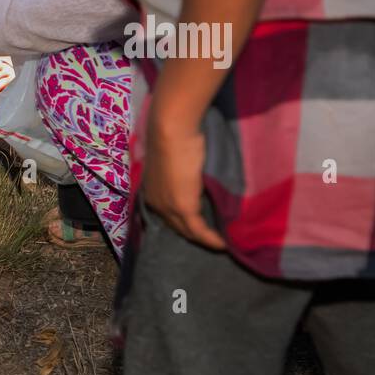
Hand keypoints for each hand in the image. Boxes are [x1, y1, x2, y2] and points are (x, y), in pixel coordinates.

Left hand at [143, 114, 226, 250]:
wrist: (171, 129)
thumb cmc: (176, 136)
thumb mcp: (175, 158)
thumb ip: (181, 171)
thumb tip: (193, 174)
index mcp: (152, 189)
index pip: (167, 214)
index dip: (182, 223)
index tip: (198, 228)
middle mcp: (155, 201)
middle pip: (175, 226)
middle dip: (192, 235)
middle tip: (211, 241)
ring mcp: (167, 206)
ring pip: (186, 230)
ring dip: (202, 239)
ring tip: (219, 245)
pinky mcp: (182, 207)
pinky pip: (197, 229)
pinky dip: (210, 239)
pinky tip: (222, 245)